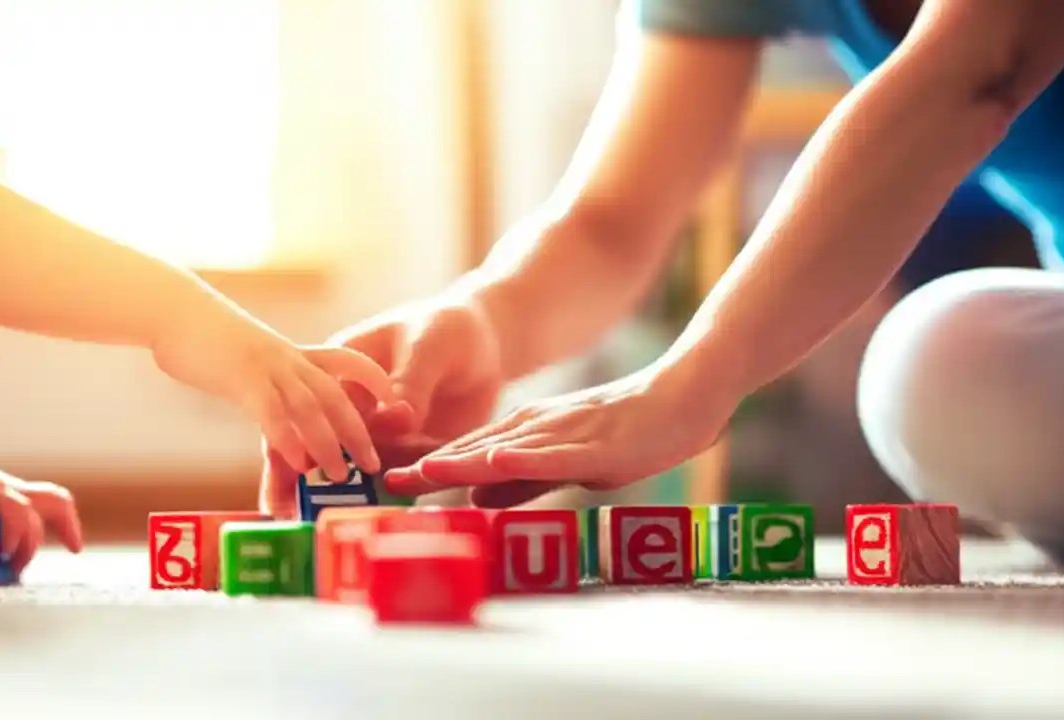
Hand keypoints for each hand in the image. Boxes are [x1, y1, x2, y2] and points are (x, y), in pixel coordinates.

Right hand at [0, 453, 82, 572]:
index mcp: (13, 497)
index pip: (54, 503)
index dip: (69, 525)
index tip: (75, 547)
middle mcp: (11, 490)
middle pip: (56, 500)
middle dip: (67, 527)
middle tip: (65, 551)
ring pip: (33, 511)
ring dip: (28, 543)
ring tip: (11, 560)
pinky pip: (11, 509)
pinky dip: (15, 532)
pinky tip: (4, 548)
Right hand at [151, 295, 401, 480]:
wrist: (172, 309)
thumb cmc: (205, 335)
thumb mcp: (249, 354)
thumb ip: (269, 379)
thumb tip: (276, 404)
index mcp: (293, 353)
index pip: (347, 361)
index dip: (373, 381)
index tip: (392, 405)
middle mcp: (288, 359)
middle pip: (336, 394)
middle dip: (358, 432)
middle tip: (374, 464)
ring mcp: (266, 367)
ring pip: (310, 406)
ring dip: (328, 443)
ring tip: (341, 475)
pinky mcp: (241, 378)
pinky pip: (272, 411)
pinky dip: (288, 437)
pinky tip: (297, 462)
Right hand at [256, 298, 504, 515]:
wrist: (490, 340)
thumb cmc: (447, 327)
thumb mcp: (428, 344)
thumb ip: (413, 380)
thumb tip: (397, 417)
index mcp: (345, 369)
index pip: (314, 404)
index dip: (296, 432)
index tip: (292, 464)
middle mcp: (358, 404)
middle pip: (322, 441)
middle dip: (301, 476)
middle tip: (286, 511)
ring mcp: (384, 431)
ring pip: (355, 467)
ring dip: (337, 494)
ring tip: (314, 525)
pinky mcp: (414, 450)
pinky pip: (400, 475)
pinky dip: (388, 494)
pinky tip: (377, 515)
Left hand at [384, 366, 737, 507]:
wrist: (683, 397)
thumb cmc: (629, 432)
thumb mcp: (566, 461)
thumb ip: (523, 480)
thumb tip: (476, 498)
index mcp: (527, 433)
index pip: (467, 453)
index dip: (426, 468)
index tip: (384, 483)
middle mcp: (536, 429)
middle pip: (473, 449)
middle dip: (426, 467)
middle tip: (380, 479)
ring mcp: (563, 435)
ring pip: (503, 449)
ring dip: (459, 460)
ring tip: (417, 471)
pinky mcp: (594, 445)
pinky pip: (552, 453)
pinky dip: (520, 458)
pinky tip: (491, 462)